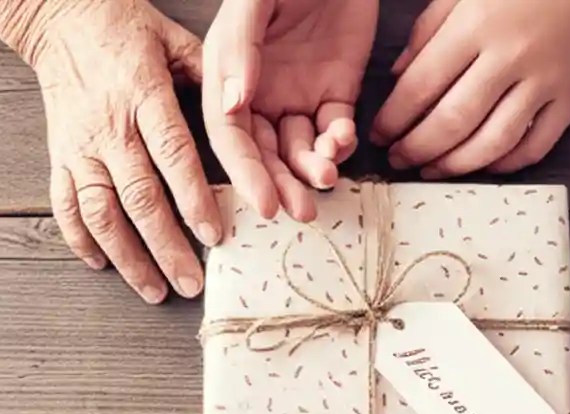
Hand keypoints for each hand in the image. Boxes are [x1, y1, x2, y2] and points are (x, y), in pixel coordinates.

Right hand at [23, 0, 220, 302]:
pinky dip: (80, 240)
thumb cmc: (128, 31)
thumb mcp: (175, 40)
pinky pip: (64, 205)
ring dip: (126, 257)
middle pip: (138, 197)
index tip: (214, 236)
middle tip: (190, 283)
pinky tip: (103, 265)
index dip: (193, 199)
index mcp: (144, 96)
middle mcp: (109, 127)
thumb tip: (246, 112)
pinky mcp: (58, 156)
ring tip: (154, 290)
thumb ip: (211, 78)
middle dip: (165, 246)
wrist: (61, 19)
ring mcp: (79, 146)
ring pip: (99, 212)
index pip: (172, 155)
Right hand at [203, 0, 377, 220]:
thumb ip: (239, 47)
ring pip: (301, 149)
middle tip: (300, 209)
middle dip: (281, 184)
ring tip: (324, 176)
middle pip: (265, 153)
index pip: (230, 136)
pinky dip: (339, 142)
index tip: (262, 202)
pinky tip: (342, 138)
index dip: (243, 172)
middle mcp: (260, 93)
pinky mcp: (336, 89)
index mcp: (228, 74)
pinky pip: (335, 129)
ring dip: (311, 169)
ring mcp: (298, 94)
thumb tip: (233, 104)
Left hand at [373, 0, 569, 178]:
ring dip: (455, 165)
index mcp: (475, 25)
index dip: (393, 118)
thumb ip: (428, 28)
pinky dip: (506, 163)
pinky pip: (536, 145)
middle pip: (452, 122)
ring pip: (492, 143)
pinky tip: (482, 164)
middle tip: (398, 159)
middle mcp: (510, 57)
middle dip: (417, 148)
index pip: (421, 86)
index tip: (379, 134)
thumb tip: (398, 75)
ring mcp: (545, 81)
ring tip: (432, 170)